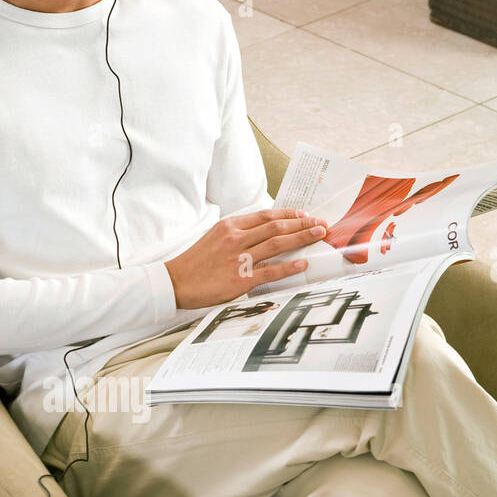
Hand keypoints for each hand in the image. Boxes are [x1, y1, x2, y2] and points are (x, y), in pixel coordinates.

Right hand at [164, 208, 328, 309]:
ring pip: (278, 244)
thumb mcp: (214, 237)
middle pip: (277, 227)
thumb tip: (263, 231)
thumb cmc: (195, 262)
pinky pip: (270, 270)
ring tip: (318, 235)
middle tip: (320, 223)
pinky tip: (303, 262)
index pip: (266, 216)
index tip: (304, 215)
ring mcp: (239, 258)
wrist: (176, 282)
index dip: (289, 214)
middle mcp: (236, 238)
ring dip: (302, 238)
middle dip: (303, 224)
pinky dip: (289, 266)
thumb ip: (238, 232)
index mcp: (230, 226)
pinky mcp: (240, 279)